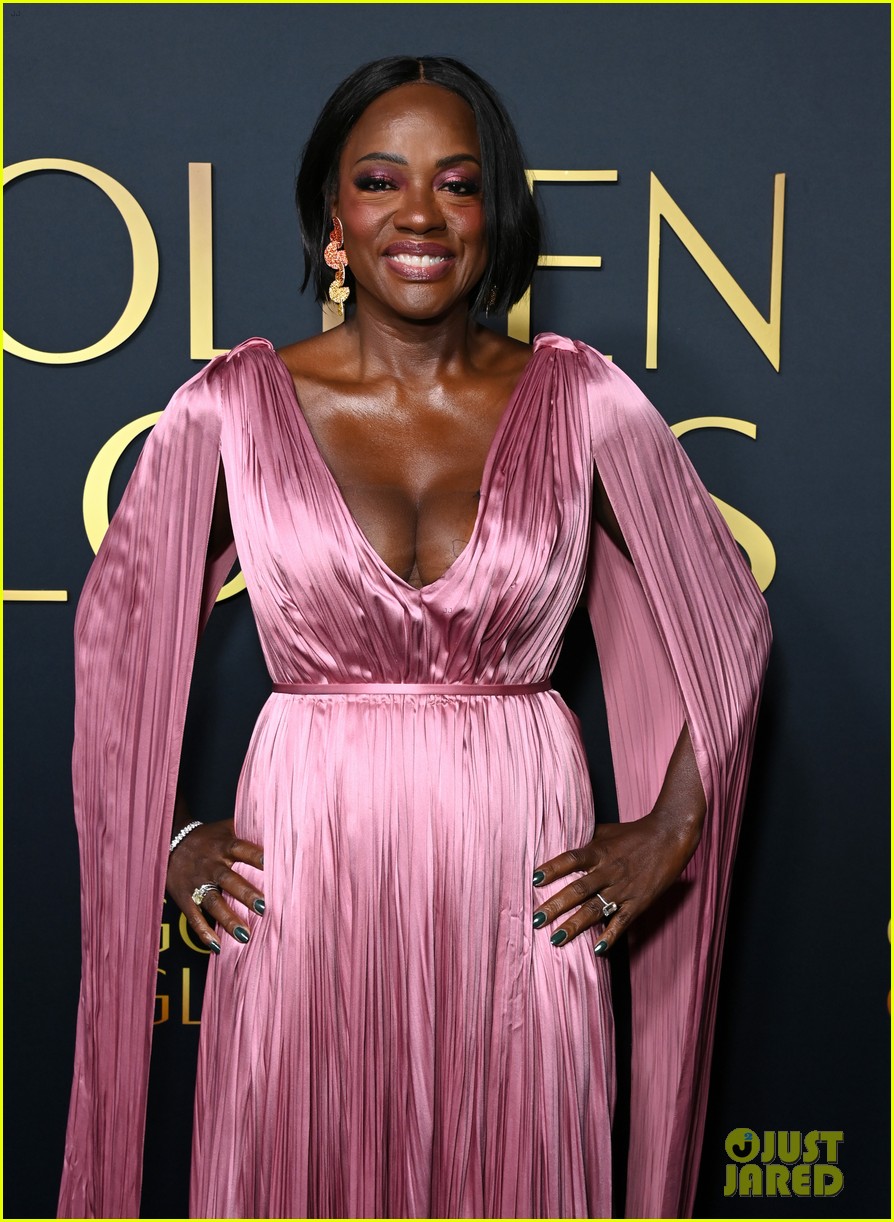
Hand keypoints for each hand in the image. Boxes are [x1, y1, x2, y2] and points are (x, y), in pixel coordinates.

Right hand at [167, 818, 263, 951]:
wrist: (171, 841)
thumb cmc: (208, 837)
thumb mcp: (226, 828)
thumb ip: (249, 830)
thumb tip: (279, 826)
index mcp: (223, 846)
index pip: (241, 850)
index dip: (256, 856)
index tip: (273, 865)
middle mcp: (211, 865)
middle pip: (228, 879)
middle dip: (245, 893)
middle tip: (263, 907)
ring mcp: (197, 883)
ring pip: (213, 902)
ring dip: (228, 919)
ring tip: (245, 936)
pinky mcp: (185, 898)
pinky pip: (194, 917)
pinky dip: (204, 932)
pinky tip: (218, 946)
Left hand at [532, 808, 701, 954]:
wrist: (670, 836)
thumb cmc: (635, 832)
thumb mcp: (607, 831)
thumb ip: (586, 840)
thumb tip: (562, 842)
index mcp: (600, 851)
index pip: (571, 859)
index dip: (552, 869)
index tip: (534, 880)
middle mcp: (609, 870)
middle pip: (578, 889)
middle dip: (556, 906)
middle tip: (536, 920)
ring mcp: (624, 888)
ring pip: (595, 909)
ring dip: (574, 925)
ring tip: (556, 939)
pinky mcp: (639, 902)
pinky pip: (622, 922)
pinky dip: (610, 936)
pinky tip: (597, 950)